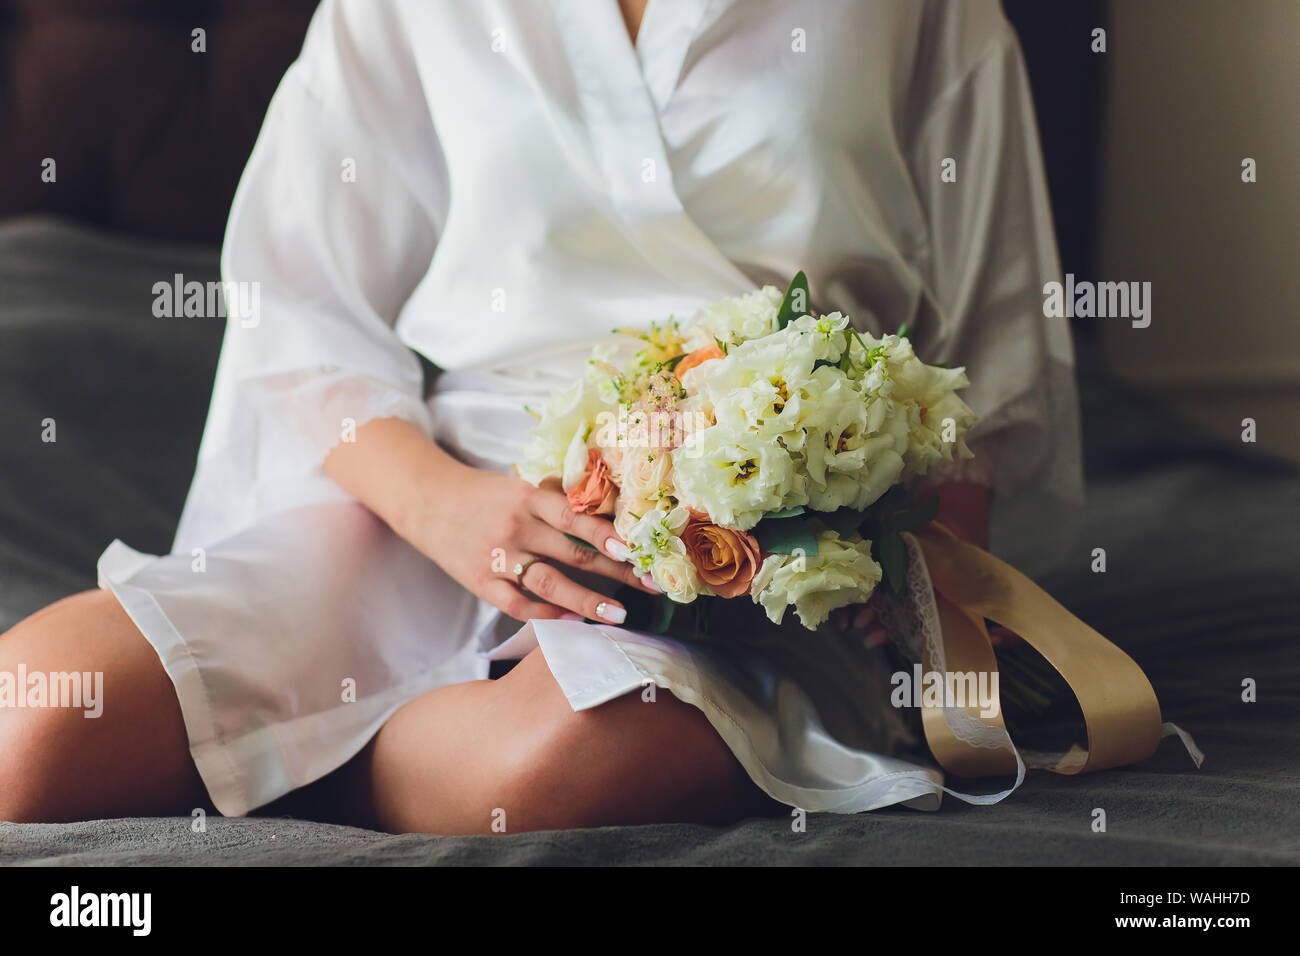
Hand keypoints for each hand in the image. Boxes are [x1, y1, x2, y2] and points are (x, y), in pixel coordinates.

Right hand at [324, 417, 655, 624]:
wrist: (426, 499)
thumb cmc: (484, 494)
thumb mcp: (520, 485)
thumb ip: (556, 500)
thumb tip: (607, 514)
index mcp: (528, 498)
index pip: (575, 518)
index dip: (605, 535)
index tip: (634, 550)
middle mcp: (515, 527)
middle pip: (572, 555)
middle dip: (615, 573)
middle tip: (649, 587)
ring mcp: (497, 557)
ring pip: (549, 584)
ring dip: (587, 601)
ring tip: (619, 615)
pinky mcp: (480, 581)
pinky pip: (516, 604)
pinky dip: (543, 613)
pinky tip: (569, 619)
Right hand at [838, 481, 1018, 647]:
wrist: (1006, 603)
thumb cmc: (976, 574)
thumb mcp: (941, 556)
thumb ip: (908, 543)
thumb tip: (876, 526)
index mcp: (916, 536)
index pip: (875, 544)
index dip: (856, 564)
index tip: (843, 585)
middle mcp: (911, 556)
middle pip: (874, 574)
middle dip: (859, 598)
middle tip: (850, 621)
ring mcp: (916, 581)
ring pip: (882, 597)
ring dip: (870, 615)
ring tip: (866, 636)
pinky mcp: (921, 603)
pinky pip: (895, 614)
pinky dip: (884, 627)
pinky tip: (876, 640)